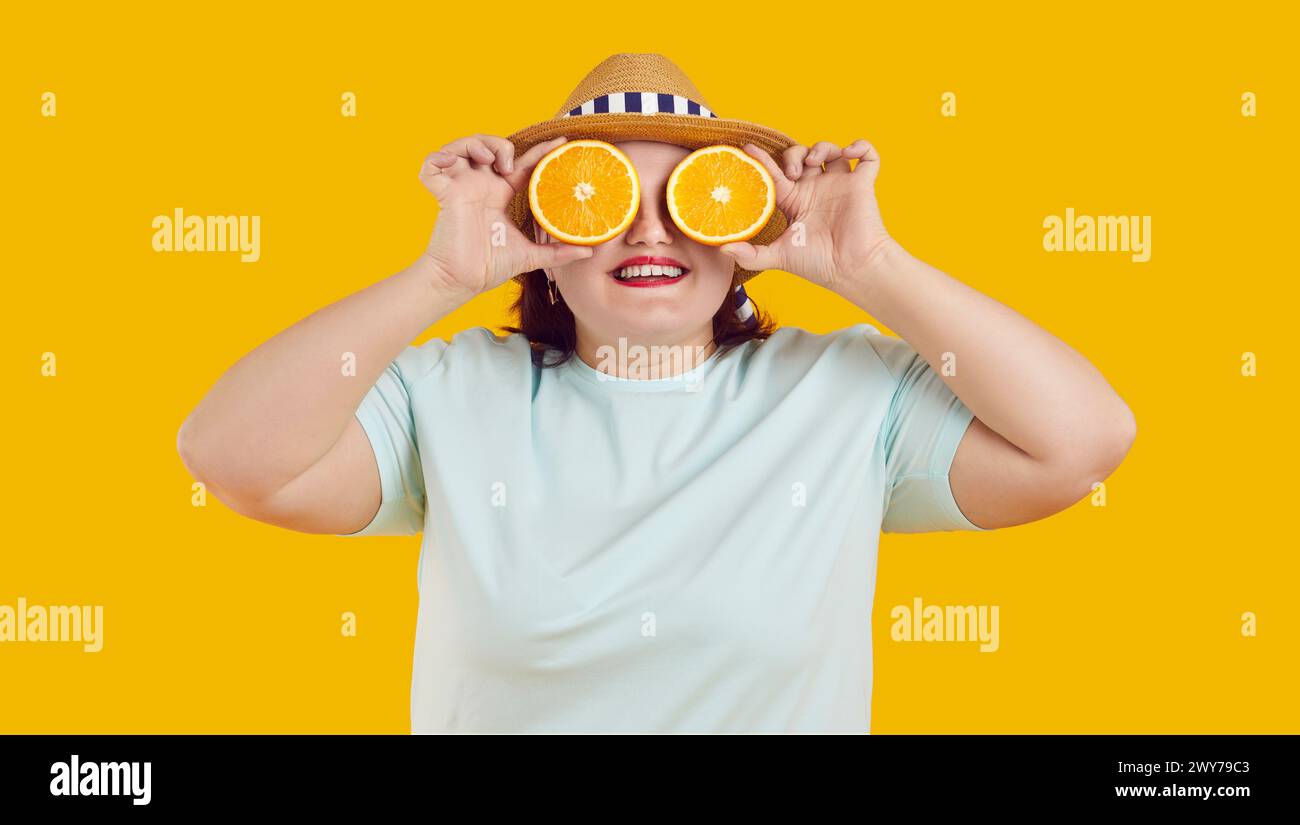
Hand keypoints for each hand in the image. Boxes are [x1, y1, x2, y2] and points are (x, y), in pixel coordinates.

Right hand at [418, 134, 592, 295]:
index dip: (540, 151)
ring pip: (462, 147)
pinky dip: (438, 157)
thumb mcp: (531, 255)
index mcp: (500, 195)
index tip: (561, 142)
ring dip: (477, 144)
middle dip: (500, 143)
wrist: (463, 281)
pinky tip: (453, 162)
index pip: (521, 164)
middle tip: (509, 163)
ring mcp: (460, 187)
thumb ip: (558, 252)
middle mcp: (480, 186)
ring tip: (491, 161)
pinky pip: (431, 165)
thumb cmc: (490, 267)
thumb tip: (589, 251)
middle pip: (488, 146)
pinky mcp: (443, 193)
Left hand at [719, 139, 892, 290]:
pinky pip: (867, 156)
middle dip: (793, 155)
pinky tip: (849, 150)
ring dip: (821, 147)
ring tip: (813, 162)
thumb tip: (723, 249)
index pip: (775, 174)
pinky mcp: (862, 185)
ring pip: (830, 151)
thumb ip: (751, 254)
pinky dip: (861, 146)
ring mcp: (839, 185)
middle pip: (802, 156)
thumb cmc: (817, 264)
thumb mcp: (778, 257)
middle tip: (791, 173)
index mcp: (796, 201)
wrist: (850, 268)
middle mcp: (816, 190)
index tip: (747, 149)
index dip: (762, 159)